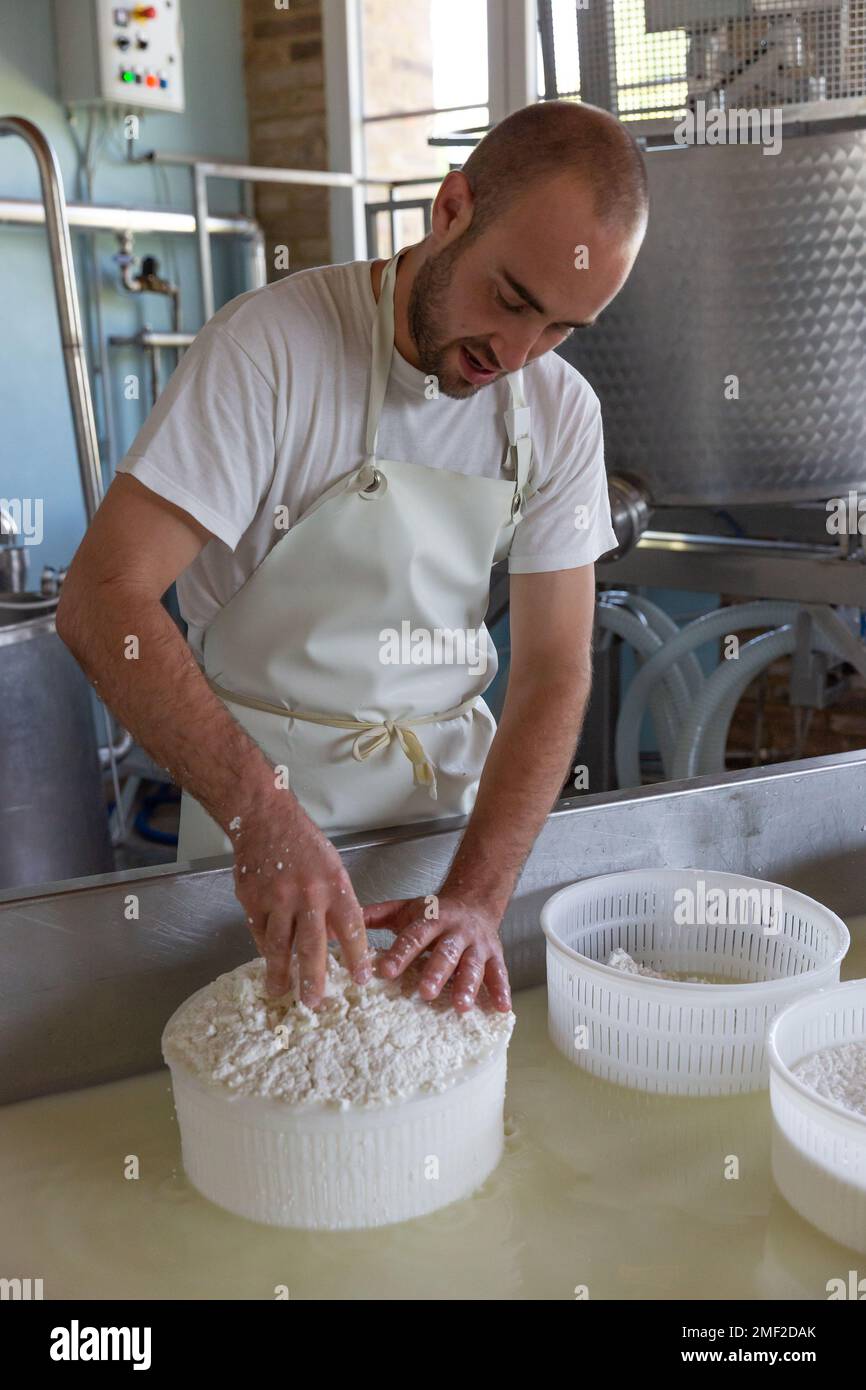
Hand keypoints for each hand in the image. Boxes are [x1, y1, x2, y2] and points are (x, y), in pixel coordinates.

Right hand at [228, 797, 370, 1006]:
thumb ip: (334, 903)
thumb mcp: (331, 868)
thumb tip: (333, 942)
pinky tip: (268, 960)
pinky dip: (264, 948)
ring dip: (280, 973)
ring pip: (279, 945)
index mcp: (334, 885)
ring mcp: (276, 898)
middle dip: (314, 978)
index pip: (350, 928)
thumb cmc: (303, 844)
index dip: (356, 957)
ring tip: (281, 993)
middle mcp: (307, 894)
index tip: (360, 979)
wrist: (265, 820)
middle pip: (312, 945)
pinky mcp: (252, 900)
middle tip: (314, 1002)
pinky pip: (259, 932)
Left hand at [362, 893, 510, 1012]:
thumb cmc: (434, 912)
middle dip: (437, 972)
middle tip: (426, 992)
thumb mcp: (405, 909)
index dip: (401, 953)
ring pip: (473, 965)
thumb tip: (337, 927)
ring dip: (468, 985)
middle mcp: (456, 931)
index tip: (385, 971)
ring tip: (461, 1007)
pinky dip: (501, 991)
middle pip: (446, 952)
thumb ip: (374, 916)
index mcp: (432, 918)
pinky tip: (500, 1009)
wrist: (475, 900)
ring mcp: (477, 944)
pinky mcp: (495, 955)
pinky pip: (499, 974)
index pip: (414, 935)